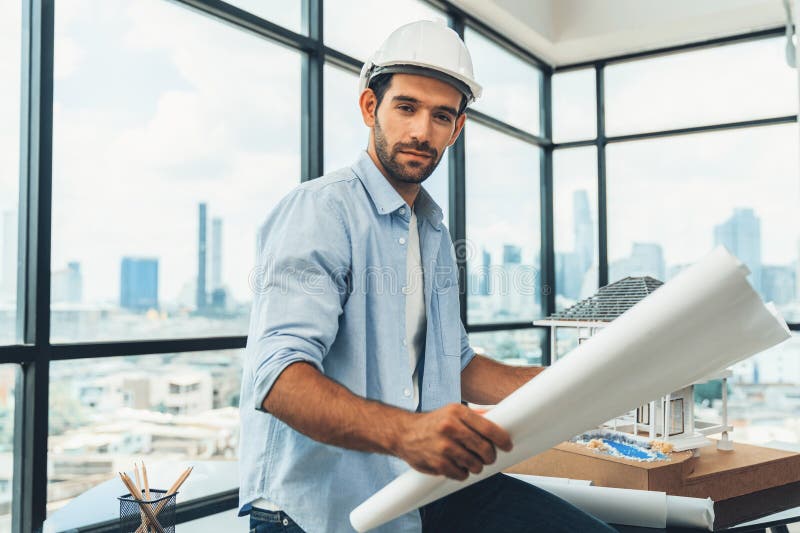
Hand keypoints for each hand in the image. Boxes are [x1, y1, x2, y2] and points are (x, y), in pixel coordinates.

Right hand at [391, 403, 512, 480]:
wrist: (404, 433)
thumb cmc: (433, 423)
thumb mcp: (452, 412)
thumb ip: (475, 416)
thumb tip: (499, 417)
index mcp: (457, 412)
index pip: (488, 428)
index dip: (502, 439)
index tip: (507, 445)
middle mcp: (450, 427)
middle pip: (484, 448)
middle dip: (490, 456)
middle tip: (488, 457)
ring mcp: (443, 446)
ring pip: (475, 464)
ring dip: (476, 466)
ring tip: (470, 461)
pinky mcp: (437, 463)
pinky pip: (461, 474)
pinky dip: (462, 473)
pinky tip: (457, 465)